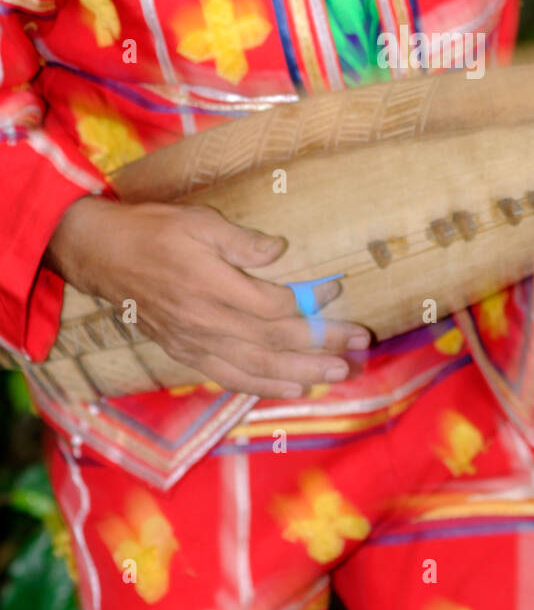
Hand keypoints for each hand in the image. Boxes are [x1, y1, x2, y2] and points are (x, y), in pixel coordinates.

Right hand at [45, 197, 369, 395]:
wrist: (101, 255)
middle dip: (319, 345)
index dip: (309, 303)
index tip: (337, 292)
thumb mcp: (198, 221)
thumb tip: (278, 250)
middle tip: (356, 348)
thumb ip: (240, 241)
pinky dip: (262, 386)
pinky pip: (228, 377)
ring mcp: (193, 343)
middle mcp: (205, 322)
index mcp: (211, 286)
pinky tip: (291, 388)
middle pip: (273, 342)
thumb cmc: (152, 231)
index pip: (274, 305)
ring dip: (299, 373)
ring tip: (335, 374)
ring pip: (255, 367)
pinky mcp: (183, 353)